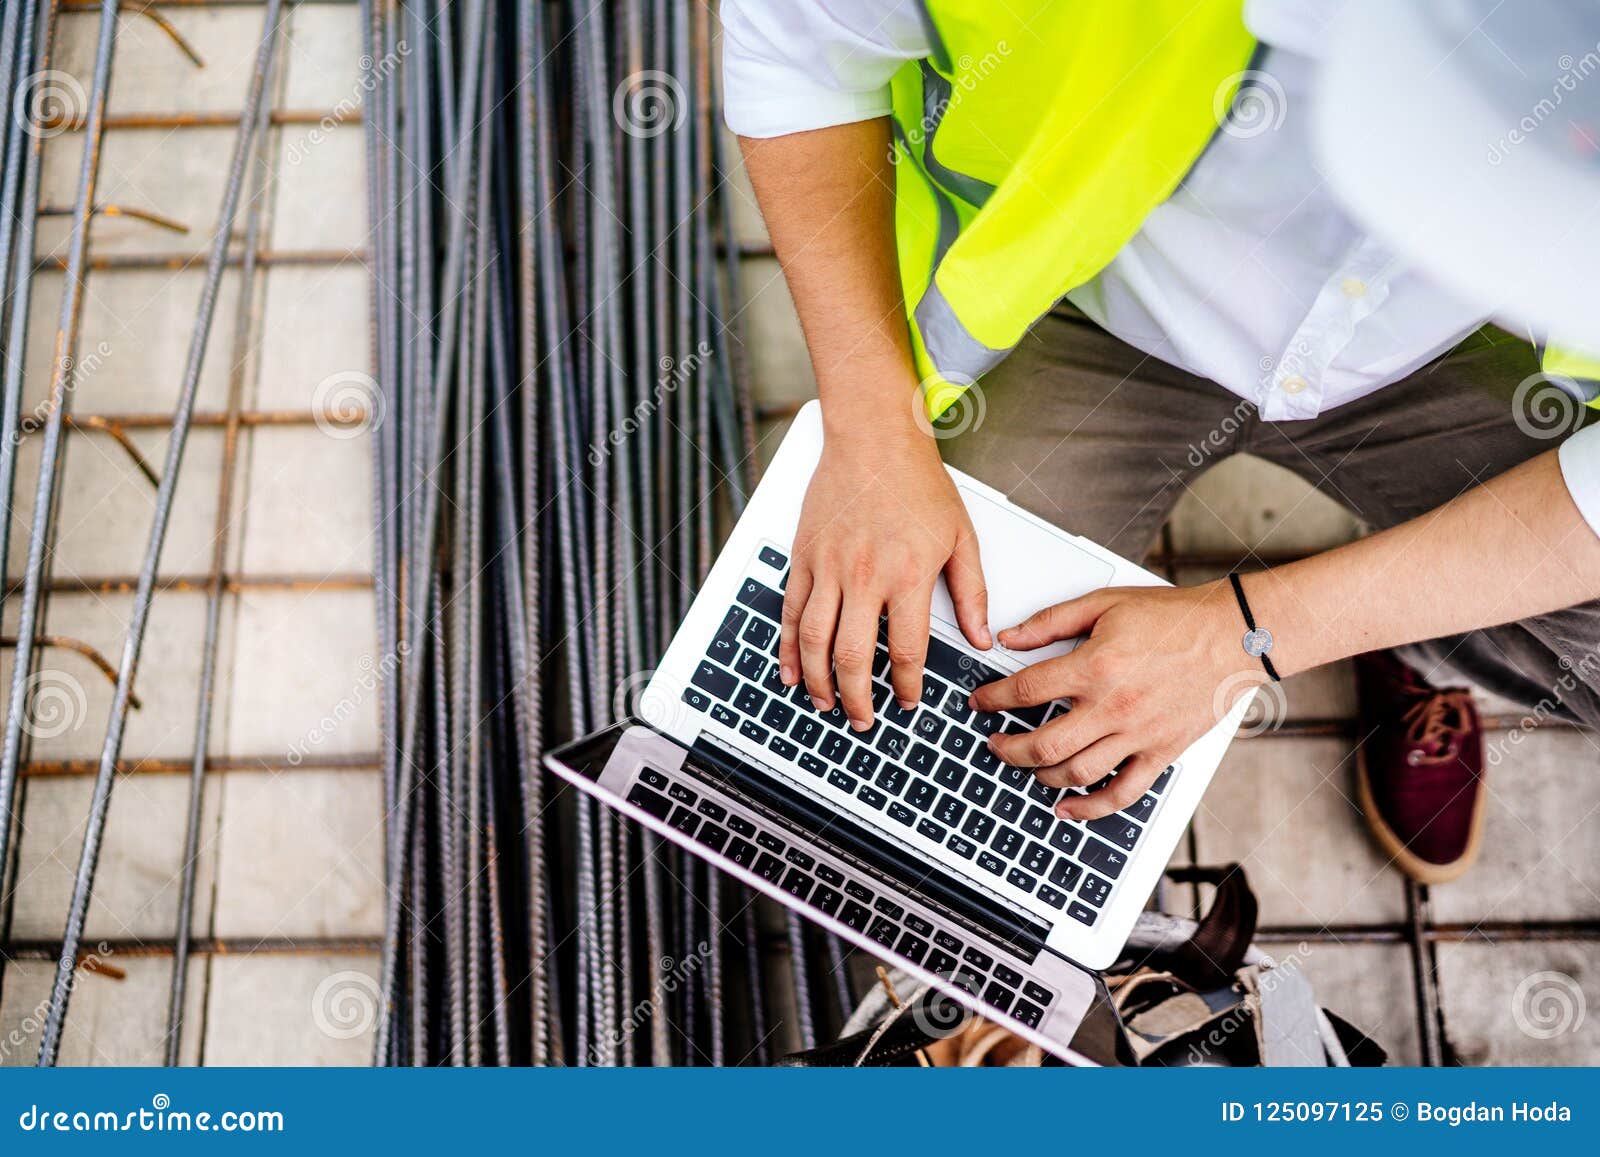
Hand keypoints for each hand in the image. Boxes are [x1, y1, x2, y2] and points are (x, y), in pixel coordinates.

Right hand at [780, 420, 990, 729]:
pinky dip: (787, 646)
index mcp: (907, 575)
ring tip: (825, 703)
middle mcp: (864, 576)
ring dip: (818, 680)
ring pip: (815, 641)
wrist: (874, 437)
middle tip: (863, 718)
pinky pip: (791, 612)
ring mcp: (828, 567)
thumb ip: (972, 592)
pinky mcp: (805, 557)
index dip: (905, 684)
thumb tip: (981, 637)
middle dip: (857, 697)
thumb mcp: (962, 537)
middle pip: (853, 656)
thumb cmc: (918, 482)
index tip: (907, 700)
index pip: (904, 649)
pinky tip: (790, 669)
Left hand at [971, 580, 1257, 819]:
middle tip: (994, 743)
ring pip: (1076, 773)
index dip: (993, 699)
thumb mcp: (1105, 603)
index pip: (1026, 692)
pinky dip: (1090, 808)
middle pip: (1043, 743)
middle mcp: (1113, 706)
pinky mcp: (1161, 752)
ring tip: (1026, 766)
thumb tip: (1010, 637)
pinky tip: (1067, 809)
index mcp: (1095, 667)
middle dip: (1007, 748)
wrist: (1232, 635)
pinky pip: (1122, 793)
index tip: (980, 702)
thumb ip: (1051, 622)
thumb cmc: (1174, 618)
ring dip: (1040, 776)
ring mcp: (1138, 734)